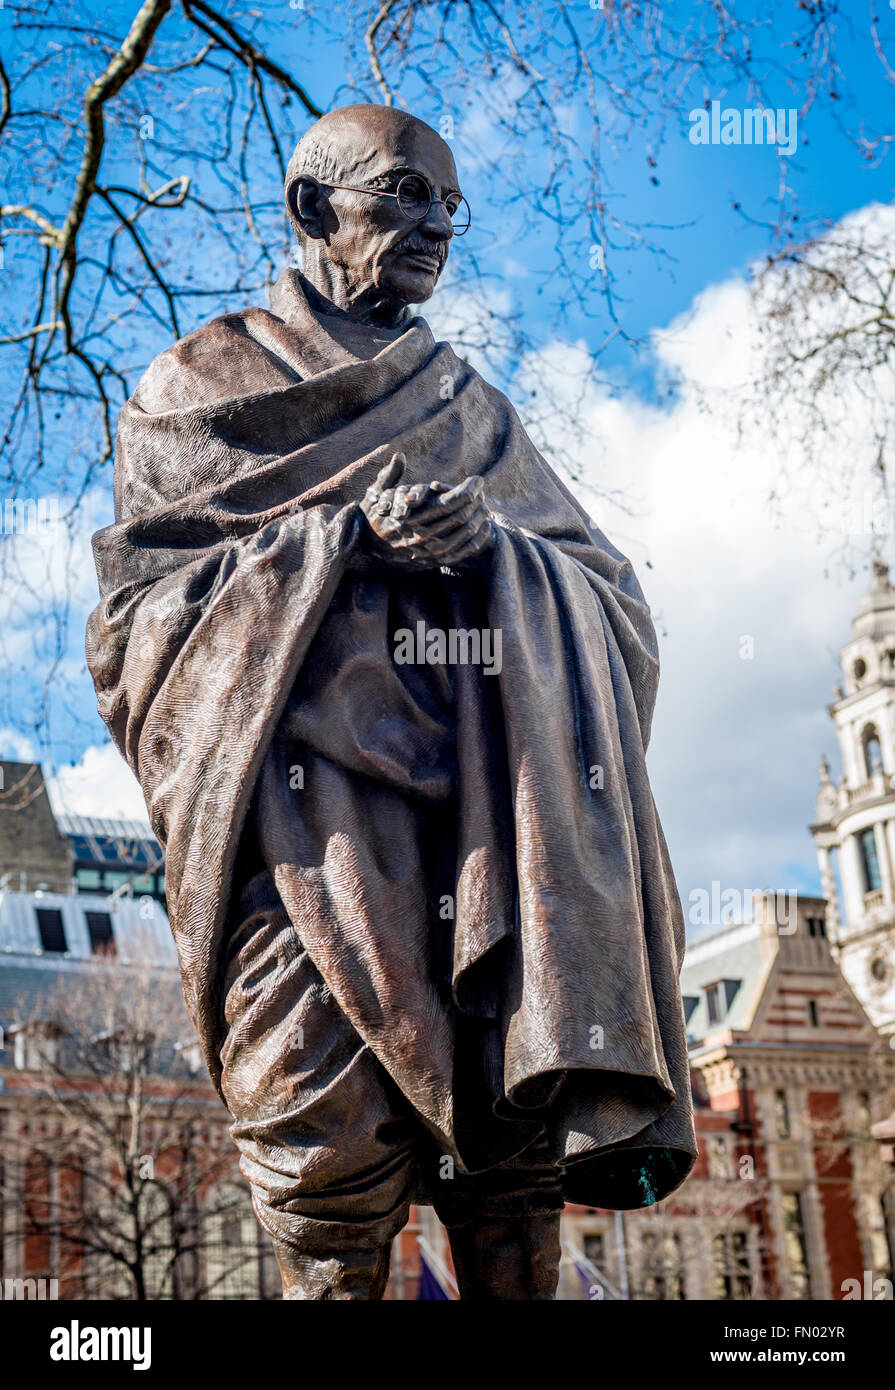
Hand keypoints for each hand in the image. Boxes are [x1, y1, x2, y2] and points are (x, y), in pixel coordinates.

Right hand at [360, 453, 493, 569]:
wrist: (366, 550)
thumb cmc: (373, 517)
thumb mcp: (376, 493)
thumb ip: (390, 475)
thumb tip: (399, 455)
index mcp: (413, 517)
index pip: (450, 502)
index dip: (469, 489)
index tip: (479, 479)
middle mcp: (423, 536)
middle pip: (461, 517)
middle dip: (476, 501)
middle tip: (482, 491)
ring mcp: (430, 552)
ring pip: (466, 534)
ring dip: (480, 518)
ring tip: (485, 505)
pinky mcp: (435, 562)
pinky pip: (464, 551)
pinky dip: (477, 538)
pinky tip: (484, 526)